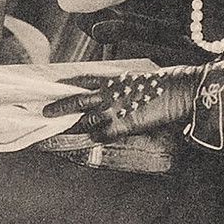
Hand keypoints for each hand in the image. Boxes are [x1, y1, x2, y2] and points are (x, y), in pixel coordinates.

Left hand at [42, 66, 203, 141]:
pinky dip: (91, 139)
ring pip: (83, 121)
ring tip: (55, 133)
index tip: (54, 86)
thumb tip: (115, 93)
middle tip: (45, 112)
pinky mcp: (121, 125)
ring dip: (70, 127)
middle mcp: (107, 93)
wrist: (178, 90)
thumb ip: (121, 86)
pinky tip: (81, 144)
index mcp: (112, 78)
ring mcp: (112, 110)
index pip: (82, 79)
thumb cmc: (163, 84)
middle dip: (59, 107)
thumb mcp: (137, 79)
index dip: (67, 83)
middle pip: (76, 101)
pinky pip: (100, 135)